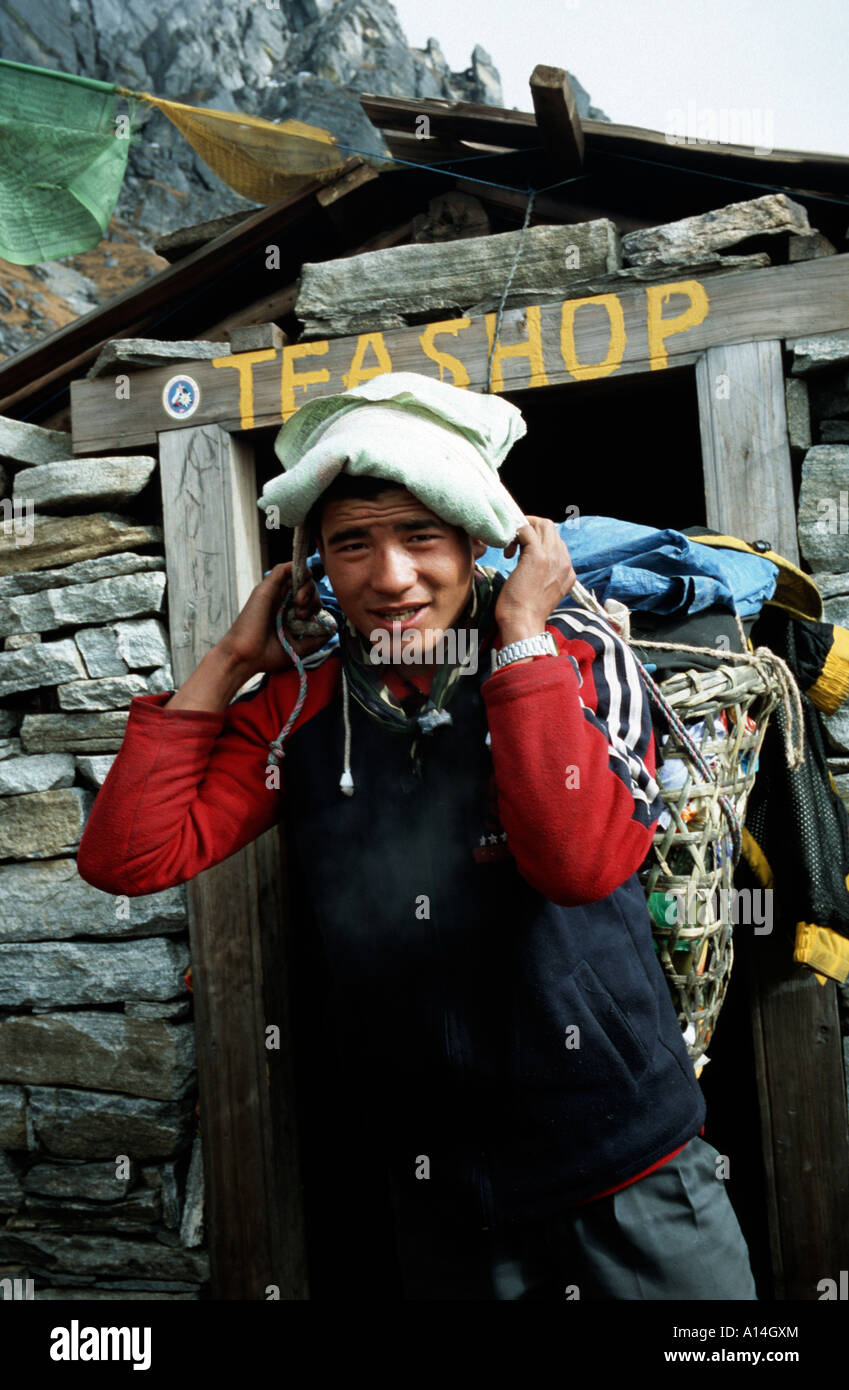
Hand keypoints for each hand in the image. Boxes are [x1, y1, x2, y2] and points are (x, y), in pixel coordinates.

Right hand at [216, 562, 329, 679]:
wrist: (245, 658)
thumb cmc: (266, 656)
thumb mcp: (299, 649)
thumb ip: (316, 638)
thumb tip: (332, 628)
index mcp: (287, 612)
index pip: (309, 598)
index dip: (315, 605)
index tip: (310, 621)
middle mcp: (281, 600)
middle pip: (306, 585)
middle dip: (313, 597)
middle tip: (304, 615)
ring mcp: (274, 592)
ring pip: (299, 574)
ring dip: (308, 587)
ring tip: (301, 606)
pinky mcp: (266, 587)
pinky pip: (284, 568)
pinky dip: (298, 574)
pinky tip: (298, 596)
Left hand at [496, 517, 575, 641]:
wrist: (523, 623)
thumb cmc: (525, 612)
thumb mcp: (542, 591)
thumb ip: (543, 576)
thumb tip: (527, 564)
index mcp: (568, 571)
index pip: (556, 541)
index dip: (537, 540)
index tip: (521, 550)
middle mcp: (564, 561)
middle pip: (551, 528)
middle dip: (530, 528)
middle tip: (514, 542)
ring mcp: (553, 557)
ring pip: (542, 524)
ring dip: (523, 529)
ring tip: (510, 547)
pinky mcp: (537, 556)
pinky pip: (526, 530)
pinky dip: (514, 534)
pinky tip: (507, 551)